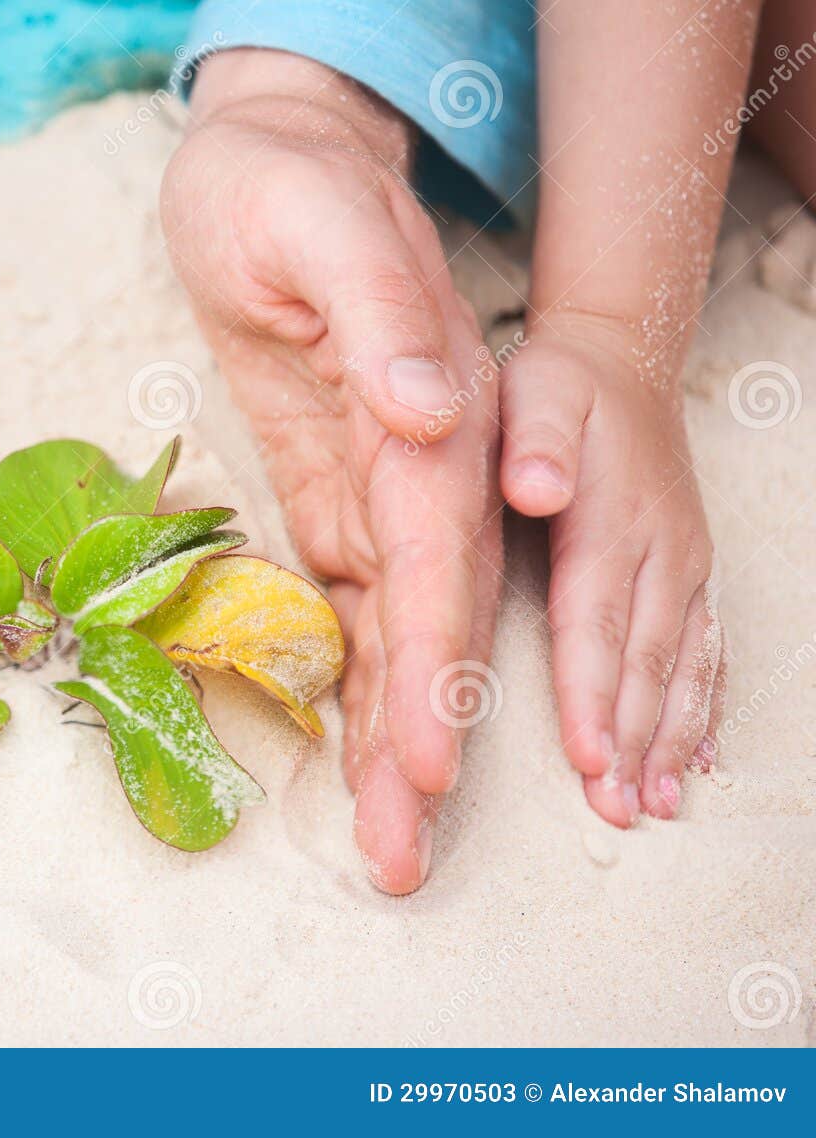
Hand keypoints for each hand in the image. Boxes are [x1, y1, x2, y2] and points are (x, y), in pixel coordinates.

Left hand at [161, 51, 502, 892]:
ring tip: (389, 842)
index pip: (440, 555)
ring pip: (398, 631)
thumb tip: (427, 409)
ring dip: (393, 736)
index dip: (435, 658)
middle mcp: (420, 465)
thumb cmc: (286, 184)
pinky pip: (354, 604)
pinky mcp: (340, 497)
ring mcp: (381, 489)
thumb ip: (379, 309)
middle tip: (401, 852)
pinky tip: (358, 753)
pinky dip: (355, 683)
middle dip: (421, 736)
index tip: (426, 754)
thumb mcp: (321, 220)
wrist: (273, 163)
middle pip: (432, 619)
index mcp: (431, 410)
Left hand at [499, 313, 724, 824]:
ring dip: (669, 740)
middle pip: (644, 662)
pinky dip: (701, 711)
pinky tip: (696, 763)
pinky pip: (706, 652)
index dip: (592, 693)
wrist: (620, 360)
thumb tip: (535, 488)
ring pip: (681, 667)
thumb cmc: (556, 387)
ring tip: (656, 805)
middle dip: (632, 742)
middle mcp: (660, 552)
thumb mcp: (535, 393)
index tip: (588, 755)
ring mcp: (684, 567)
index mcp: (612, 519)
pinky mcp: (691, 573)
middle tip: (617, 813)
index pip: (596, 621)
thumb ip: (533, 441)